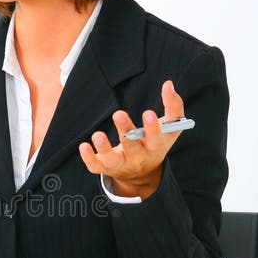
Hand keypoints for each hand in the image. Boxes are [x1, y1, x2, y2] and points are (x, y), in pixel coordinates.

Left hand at [79, 80, 185, 199]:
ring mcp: (121, 164)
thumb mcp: (170, 128)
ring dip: (104, 148)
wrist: (143, 173)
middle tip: (118, 114)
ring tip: (98, 135)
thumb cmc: (156, 142)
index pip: (156, 140)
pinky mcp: (105, 168)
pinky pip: (96, 166)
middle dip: (125, 130)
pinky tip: (84, 146)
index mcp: (155, 147)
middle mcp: (138, 158)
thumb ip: (173, 106)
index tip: (148, 113)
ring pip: (112, 160)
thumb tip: (168, 84)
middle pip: (132, 146)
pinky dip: (89, 158)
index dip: (153, 128)